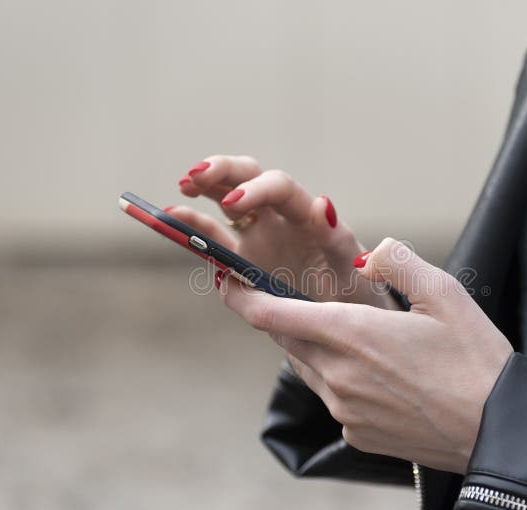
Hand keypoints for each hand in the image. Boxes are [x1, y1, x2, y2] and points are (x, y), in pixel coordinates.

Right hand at [169, 155, 395, 307]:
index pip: (279, 188)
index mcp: (306, 214)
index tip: (234, 206)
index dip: (255, 190)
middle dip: (222, 171)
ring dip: (202, 188)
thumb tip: (322, 203)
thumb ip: (338, 238)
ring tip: (182, 186)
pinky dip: (191, 226)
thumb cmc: (356, 290)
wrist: (345, 321)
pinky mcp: (243, 258)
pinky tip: (170, 219)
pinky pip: (213, 236)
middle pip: (247, 177)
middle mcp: (279, 217)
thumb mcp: (354, 268)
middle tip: (196, 175)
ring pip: (224, 198)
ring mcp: (259, 235)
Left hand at [220, 237, 513, 473]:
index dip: (241, 296)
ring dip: (314, 347)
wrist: (497, 433)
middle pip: (287, 339)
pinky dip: (339, 378)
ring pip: (308, 367)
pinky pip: (331, 397)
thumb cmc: (475, 360)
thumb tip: (365, 252)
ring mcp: (344, 409)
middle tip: (300, 299)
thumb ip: (396, 260)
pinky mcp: (355, 433)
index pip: (271, 313)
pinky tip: (377, 375)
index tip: (226, 281)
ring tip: (350, 334)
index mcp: (352, 333)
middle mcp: (337, 374)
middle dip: (285, 317)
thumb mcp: (445, 292)